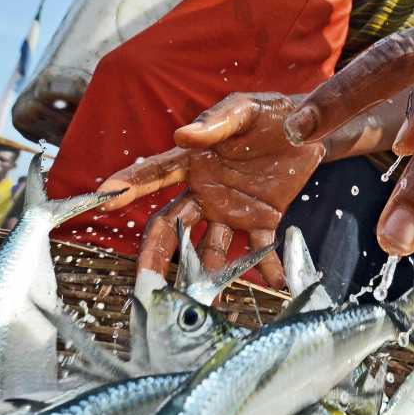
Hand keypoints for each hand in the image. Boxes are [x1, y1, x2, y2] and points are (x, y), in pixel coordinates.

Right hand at [97, 93, 324, 286]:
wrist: (309, 129)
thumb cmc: (270, 112)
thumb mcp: (246, 110)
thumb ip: (218, 122)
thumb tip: (184, 136)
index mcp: (194, 160)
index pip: (155, 174)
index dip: (129, 185)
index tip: (104, 198)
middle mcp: (205, 191)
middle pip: (171, 226)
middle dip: (156, 254)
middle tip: (146, 282)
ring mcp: (231, 209)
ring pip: (209, 249)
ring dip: (209, 276)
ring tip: (208, 304)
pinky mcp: (261, 219)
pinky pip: (260, 250)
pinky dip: (267, 267)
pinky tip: (277, 283)